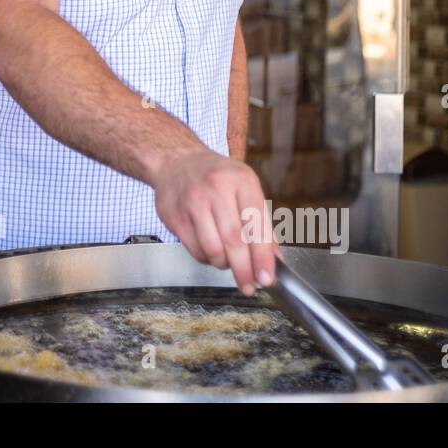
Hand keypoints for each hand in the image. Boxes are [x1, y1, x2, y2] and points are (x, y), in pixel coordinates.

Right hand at [152, 149, 278, 294]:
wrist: (176, 161)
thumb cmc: (216, 177)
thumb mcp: (245, 187)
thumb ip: (260, 222)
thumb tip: (273, 258)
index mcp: (241, 181)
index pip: (255, 224)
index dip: (262, 256)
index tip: (267, 278)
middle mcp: (216, 189)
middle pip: (233, 240)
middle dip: (244, 270)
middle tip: (249, 286)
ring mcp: (192, 202)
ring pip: (212, 249)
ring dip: (224, 264)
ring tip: (228, 262)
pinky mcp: (174, 216)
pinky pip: (195, 250)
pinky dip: (207, 258)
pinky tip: (211, 250)